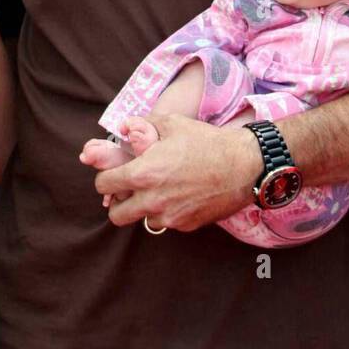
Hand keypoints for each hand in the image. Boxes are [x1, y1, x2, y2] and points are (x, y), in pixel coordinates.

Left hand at [92, 113, 258, 231]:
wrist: (244, 165)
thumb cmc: (207, 141)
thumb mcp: (172, 123)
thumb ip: (142, 124)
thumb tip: (124, 127)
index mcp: (144, 173)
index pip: (105, 185)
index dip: (106, 177)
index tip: (115, 174)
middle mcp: (153, 200)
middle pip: (117, 215)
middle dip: (118, 202)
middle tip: (129, 190)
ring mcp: (170, 216)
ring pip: (142, 220)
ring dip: (144, 209)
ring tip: (158, 191)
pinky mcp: (186, 225)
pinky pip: (166, 223)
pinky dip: (167, 213)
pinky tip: (180, 196)